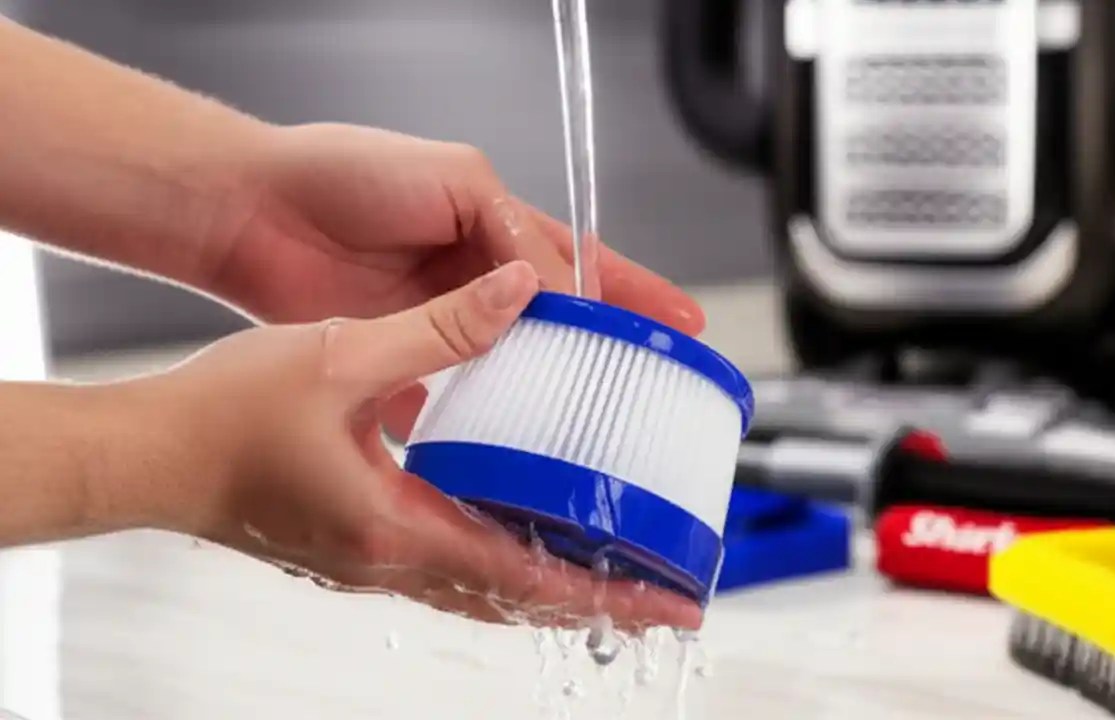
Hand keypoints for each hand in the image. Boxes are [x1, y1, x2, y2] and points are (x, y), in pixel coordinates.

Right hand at [143, 261, 700, 630]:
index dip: (609, 591)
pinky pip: (450, 572)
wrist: (147, 454)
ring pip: (485, 593)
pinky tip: (519, 541)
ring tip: (614, 577)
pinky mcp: (354, 549)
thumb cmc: (223, 416)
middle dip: (599, 603)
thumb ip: (439, 329)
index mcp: (396, 527)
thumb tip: (520, 292)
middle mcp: (390, 561)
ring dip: (553, 590)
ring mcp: (370, 563)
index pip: (529, 576)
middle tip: (666, 598)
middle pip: (519, 600)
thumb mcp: (340, 352)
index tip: (670, 601)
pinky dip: (502, 568)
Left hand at [207, 123, 705, 437]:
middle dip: (602, 356)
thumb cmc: (343, 172)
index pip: (584, 263)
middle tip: (647, 392)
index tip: (683, 325)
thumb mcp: (454, 180)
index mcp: (496, 226)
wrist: (252, 210)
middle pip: (555, 325)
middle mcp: (471, 278)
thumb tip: (560, 282)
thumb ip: (512, 229)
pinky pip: (447, 394)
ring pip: (508, 365)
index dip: (636, 294)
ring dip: (544, 393)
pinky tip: (498, 445)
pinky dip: (471, 420)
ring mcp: (435, 319)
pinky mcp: (394, 354)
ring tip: (584, 428)